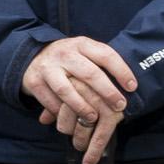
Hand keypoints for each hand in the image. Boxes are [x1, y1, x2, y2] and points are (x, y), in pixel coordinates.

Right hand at [21, 36, 136, 163]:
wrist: (32, 56)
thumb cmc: (69, 59)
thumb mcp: (84, 52)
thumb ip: (101, 63)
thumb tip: (129, 84)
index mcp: (81, 44)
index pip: (106, 55)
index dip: (121, 71)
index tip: (132, 87)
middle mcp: (64, 53)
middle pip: (89, 74)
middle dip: (107, 92)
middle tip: (120, 106)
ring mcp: (48, 67)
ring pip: (67, 90)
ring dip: (83, 107)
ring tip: (94, 118)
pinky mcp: (34, 82)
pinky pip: (50, 101)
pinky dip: (61, 112)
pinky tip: (71, 119)